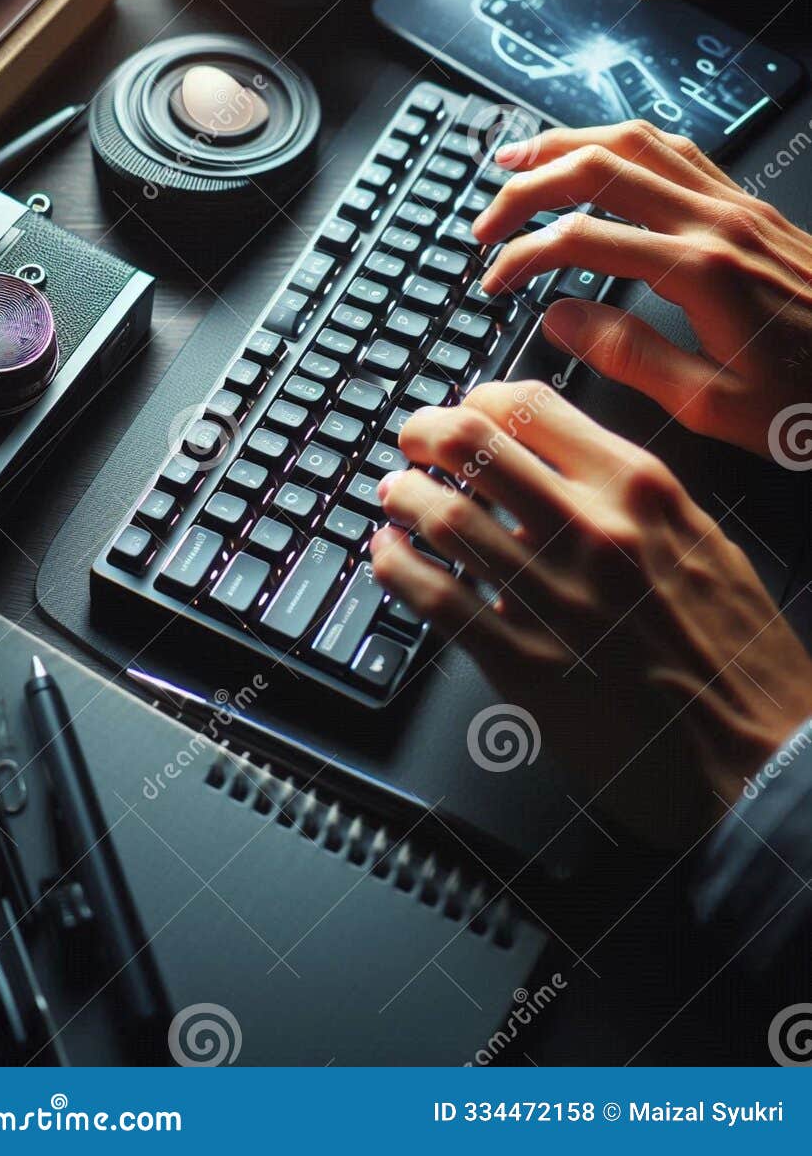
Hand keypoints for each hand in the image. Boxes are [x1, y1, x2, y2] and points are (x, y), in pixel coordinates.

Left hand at [369, 381, 811, 846]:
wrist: (767, 756)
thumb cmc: (740, 653)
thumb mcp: (701, 539)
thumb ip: (631, 498)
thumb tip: (560, 470)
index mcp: (639, 489)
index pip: (531, 406)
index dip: (477, 399)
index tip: (463, 411)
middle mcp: (592, 530)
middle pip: (471, 445)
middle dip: (424, 435)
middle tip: (411, 444)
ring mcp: (554, 596)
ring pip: (444, 518)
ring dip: (405, 499)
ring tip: (395, 497)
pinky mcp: (524, 665)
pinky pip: (436, 600)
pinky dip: (397, 569)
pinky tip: (388, 558)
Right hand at [471, 118, 811, 460]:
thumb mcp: (716, 405)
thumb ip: (629, 356)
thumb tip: (558, 318)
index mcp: (699, 273)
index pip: (580, 239)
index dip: (521, 254)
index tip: (494, 282)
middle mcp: (716, 222)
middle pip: (597, 167)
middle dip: (528, 184)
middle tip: (485, 216)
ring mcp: (736, 206)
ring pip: (636, 141)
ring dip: (568, 144)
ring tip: (519, 160)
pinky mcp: (752, 207)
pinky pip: (678, 148)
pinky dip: (623, 142)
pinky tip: (601, 155)